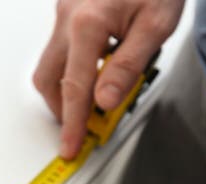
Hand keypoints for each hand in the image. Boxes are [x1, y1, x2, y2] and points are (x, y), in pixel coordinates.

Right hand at [34, 0, 183, 157]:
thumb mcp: (156, 25)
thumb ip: (128, 66)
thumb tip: (105, 101)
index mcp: (88, 23)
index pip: (76, 87)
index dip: (73, 123)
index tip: (70, 147)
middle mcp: (67, 17)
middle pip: (50, 79)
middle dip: (63, 109)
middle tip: (84, 128)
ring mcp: (63, 12)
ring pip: (49, 65)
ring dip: (66, 89)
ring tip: (96, 99)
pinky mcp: (66, 9)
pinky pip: (60, 48)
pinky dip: (73, 68)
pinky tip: (98, 68)